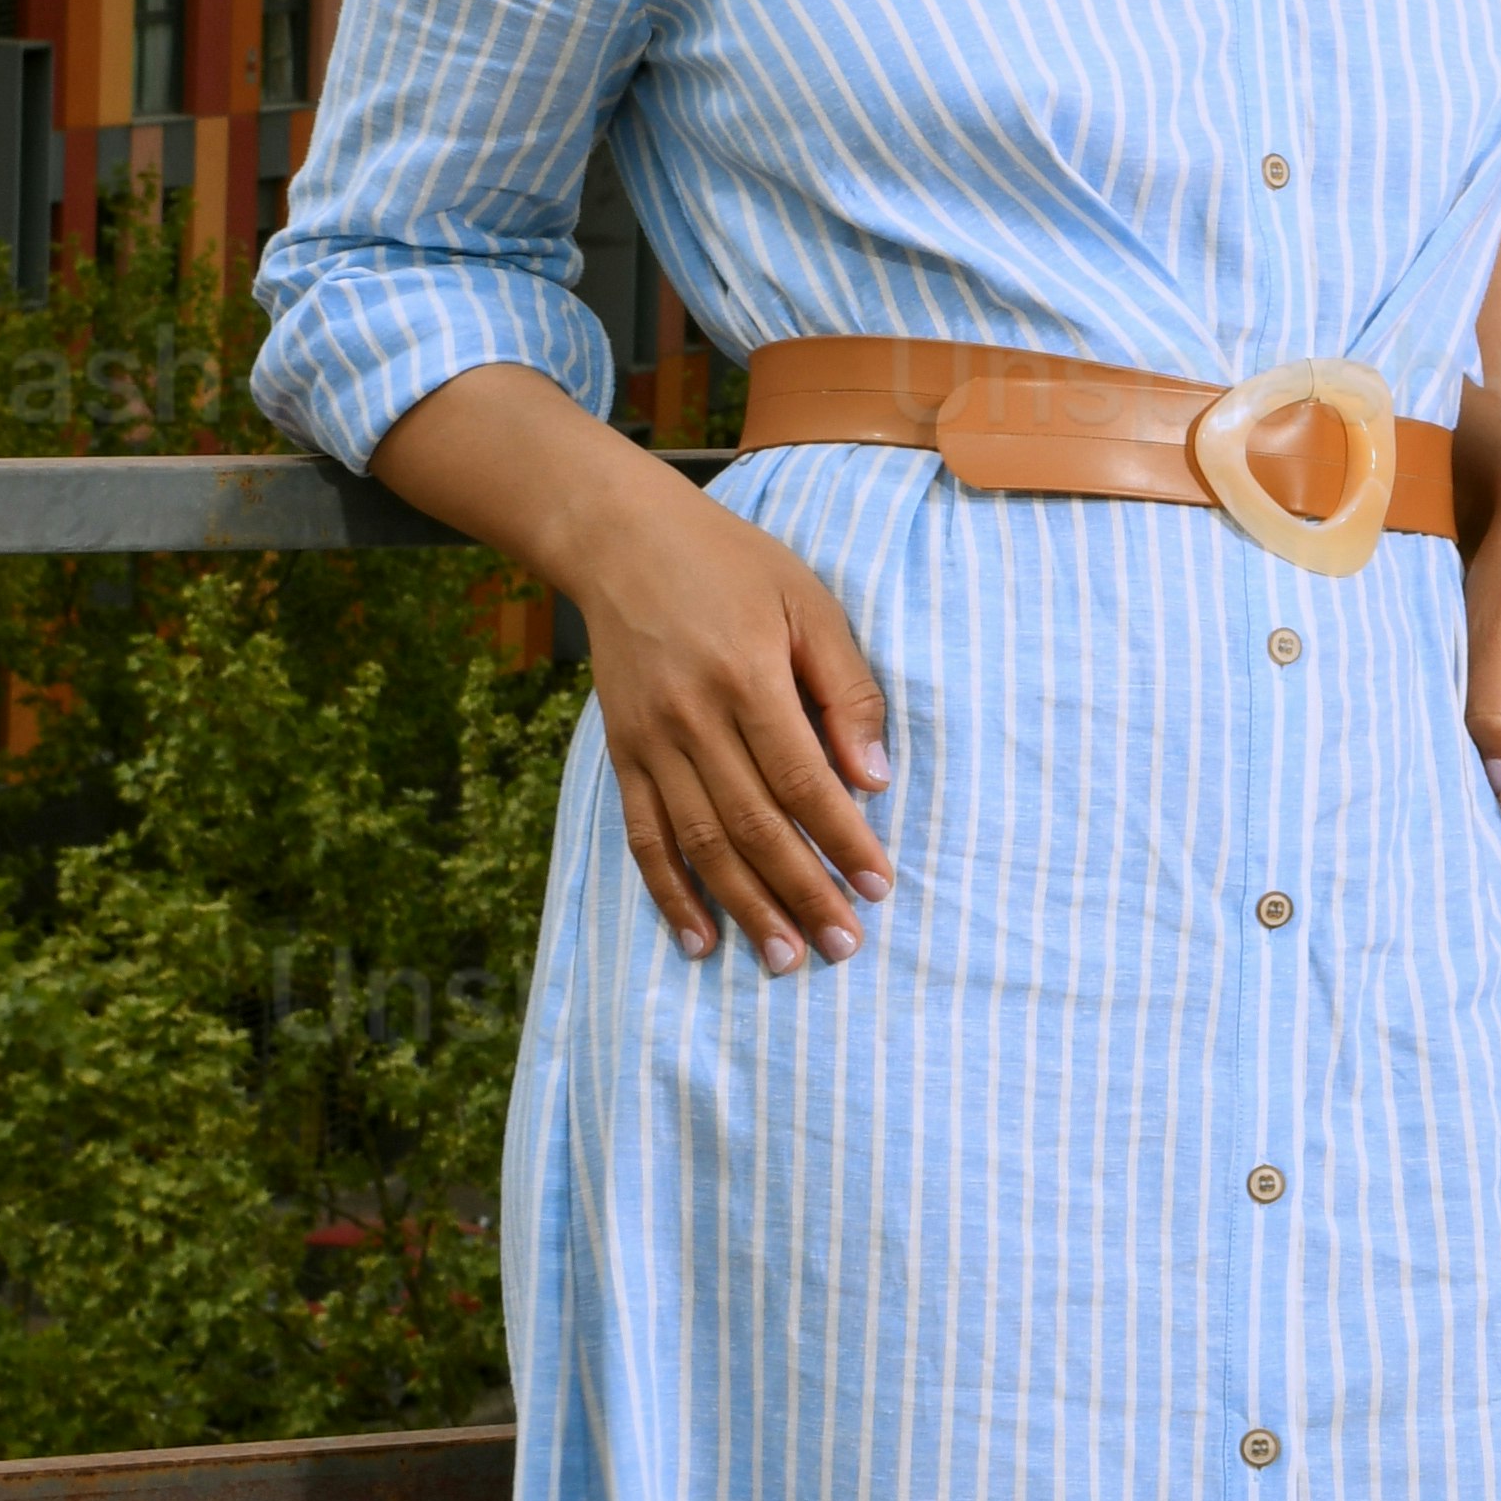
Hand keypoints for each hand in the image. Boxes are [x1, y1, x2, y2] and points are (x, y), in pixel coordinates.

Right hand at [565, 485, 897, 970]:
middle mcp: (693, 719)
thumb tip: (874, 779)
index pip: (805, 782)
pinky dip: (668, 892)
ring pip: (699, 843)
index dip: (843, 840)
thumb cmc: (734, 566)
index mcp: (748, 678)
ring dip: (744, 906)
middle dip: (802, 892)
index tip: (879, 886)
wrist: (622, 541)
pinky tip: (698, 938)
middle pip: (753, 826)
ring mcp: (650, 741)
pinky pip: (644, 835)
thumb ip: (845, 690)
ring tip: (784, 958)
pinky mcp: (623, 753)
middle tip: (841, 946)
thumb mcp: (810, 603)